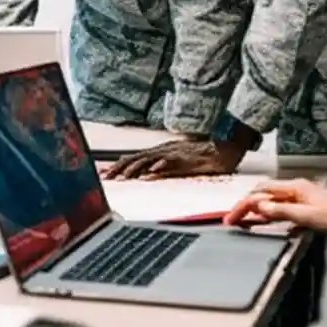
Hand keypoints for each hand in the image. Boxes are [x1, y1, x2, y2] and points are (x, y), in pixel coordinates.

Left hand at [103, 135, 247, 179]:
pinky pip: (171, 163)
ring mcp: (174, 154)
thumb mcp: (176, 161)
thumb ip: (161, 166)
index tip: (104, 174)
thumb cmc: (202, 157)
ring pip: (150, 159)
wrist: (223, 148)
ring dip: (135, 168)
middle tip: (106, 177)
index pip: (134, 158)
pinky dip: (160, 167)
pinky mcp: (186, 159)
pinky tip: (151, 173)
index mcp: (160, 152)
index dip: (118, 165)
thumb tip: (146, 174)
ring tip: (124, 177)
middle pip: (137, 158)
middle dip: (119, 168)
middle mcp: (163, 151)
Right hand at [222, 178, 326, 230]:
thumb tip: (259, 207)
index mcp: (296, 186)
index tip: (231, 217)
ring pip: (270, 198)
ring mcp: (301, 195)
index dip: (244, 203)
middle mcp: (297, 187)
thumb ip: (282, 211)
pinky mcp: (305, 205)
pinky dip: (266, 212)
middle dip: (245, 203)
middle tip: (231, 218)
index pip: (262, 191)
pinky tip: (262, 219)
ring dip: (255, 208)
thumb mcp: (308, 216)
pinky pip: (279, 206)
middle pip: (264, 192)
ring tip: (241, 219)